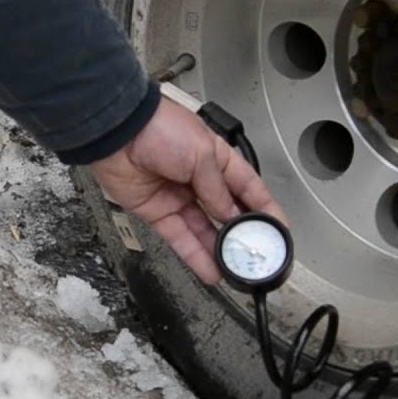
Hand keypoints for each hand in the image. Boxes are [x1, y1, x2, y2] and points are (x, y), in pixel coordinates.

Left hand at [88, 97, 286, 283]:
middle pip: (227, 213)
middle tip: (256, 255)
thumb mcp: (201, 153)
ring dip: (219, 251)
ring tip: (235, 271)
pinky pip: (180, 238)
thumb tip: (228, 214)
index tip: (280, 229)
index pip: (249, 188)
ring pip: (204, 231)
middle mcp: (199, 179)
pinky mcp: (157, 212)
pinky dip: (195, 255)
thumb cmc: (158, 127)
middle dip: (242, 235)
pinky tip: (209, 269)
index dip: (265, 209)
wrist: (117, 133)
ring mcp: (178, 197)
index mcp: (216, 158)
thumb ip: (217, 187)